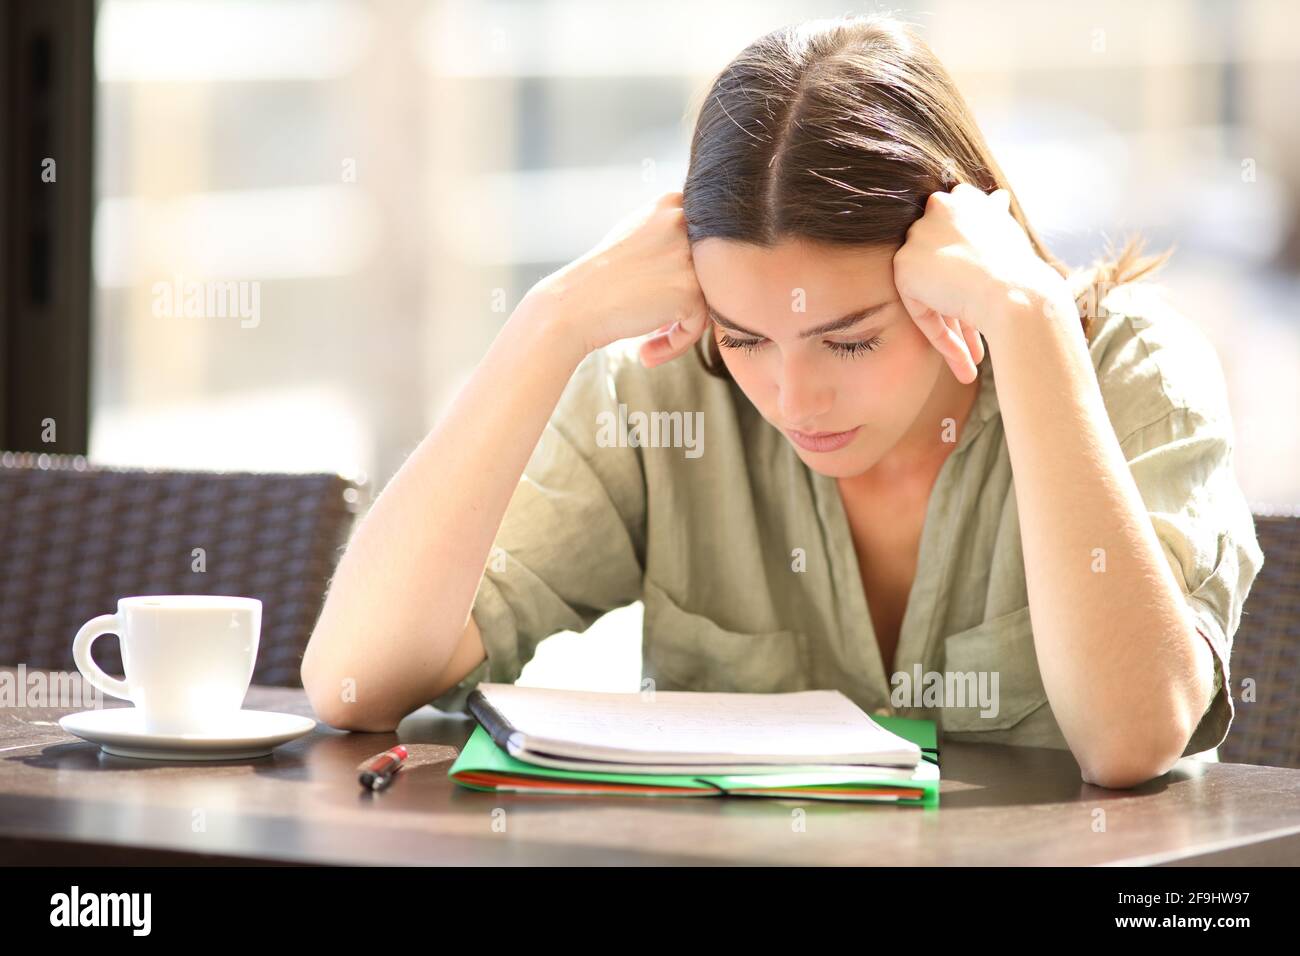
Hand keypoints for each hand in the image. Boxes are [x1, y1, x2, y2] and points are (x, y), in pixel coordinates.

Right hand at [529, 190, 707, 366]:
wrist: (571, 306)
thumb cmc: (601, 278)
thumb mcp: (637, 235)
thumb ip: (672, 236)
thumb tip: (713, 255)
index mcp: (671, 203)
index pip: (706, 243)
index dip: (688, 276)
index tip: (659, 299)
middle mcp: (683, 221)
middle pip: (711, 271)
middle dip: (690, 303)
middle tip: (658, 325)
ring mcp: (688, 255)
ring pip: (708, 299)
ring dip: (683, 327)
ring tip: (651, 344)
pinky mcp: (690, 290)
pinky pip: (698, 324)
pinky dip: (675, 344)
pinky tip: (645, 353)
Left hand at [892, 183, 1067, 383]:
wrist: (1016, 292)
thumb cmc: (1024, 272)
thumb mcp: (1010, 233)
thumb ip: (994, 218)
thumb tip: (997, 198)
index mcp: (963, 199)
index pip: (960, 244)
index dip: (973, 274)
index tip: (990, 294)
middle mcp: (938, 210)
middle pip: (945, 270)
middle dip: (962, 307)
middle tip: (982, 340)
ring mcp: (919, 238)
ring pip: (934, 294)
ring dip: (956, 331)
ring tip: (973, 361)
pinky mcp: (904, 268)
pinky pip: (921, 311)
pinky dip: (942, 339)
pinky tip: (965, 364)